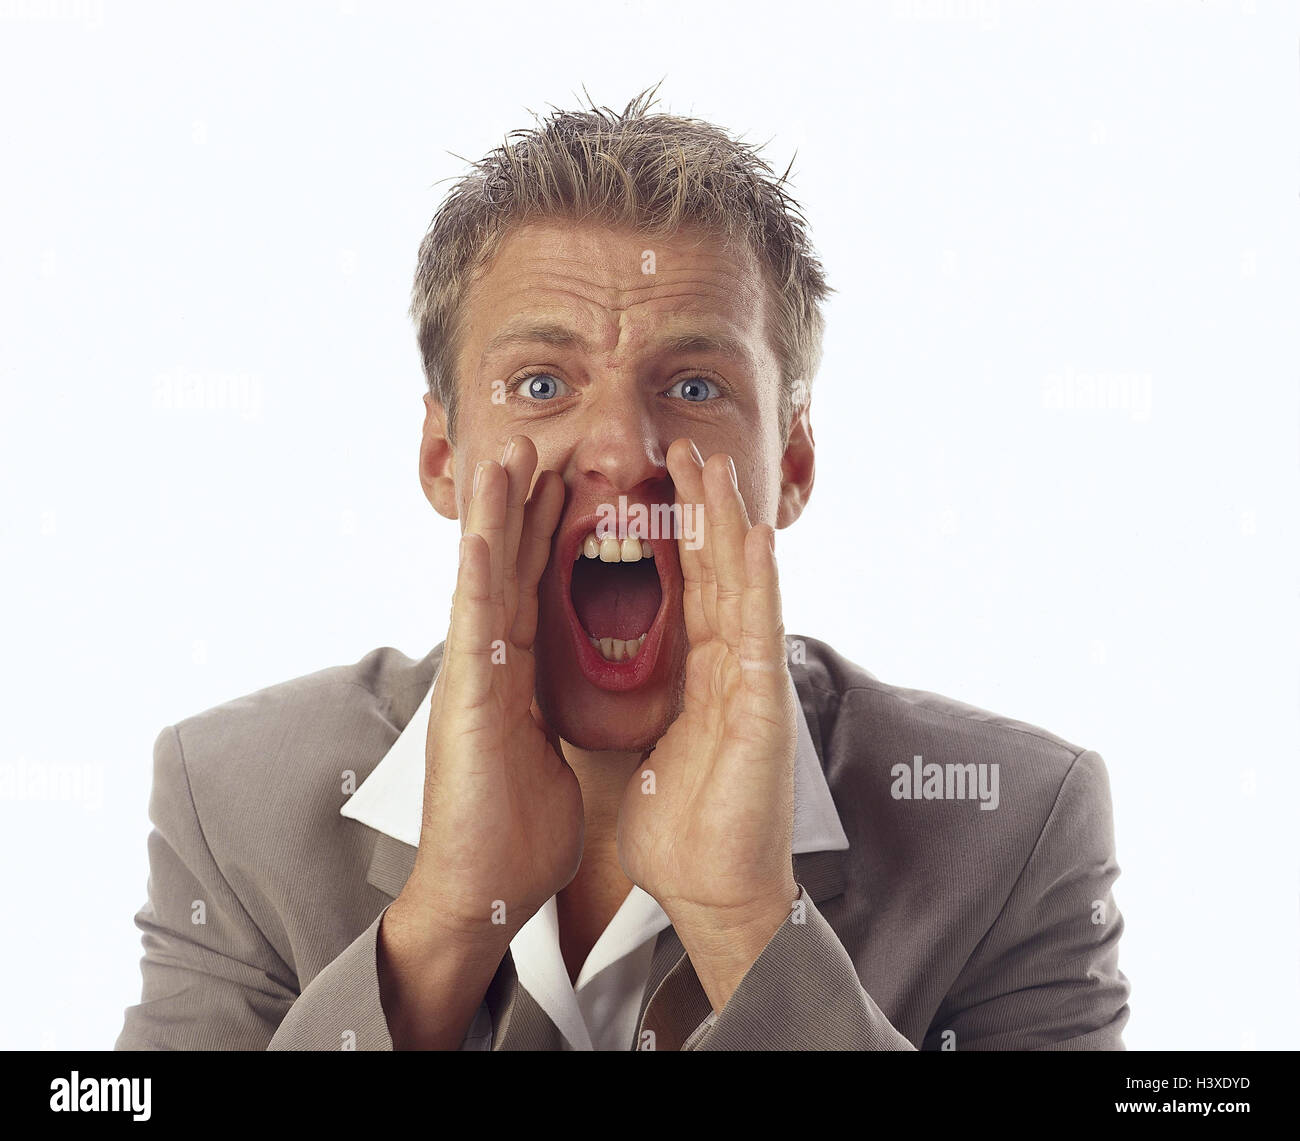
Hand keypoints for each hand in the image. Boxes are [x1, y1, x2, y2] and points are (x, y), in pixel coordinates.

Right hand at [398, 435, 584, 947]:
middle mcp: (491, 665)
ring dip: (496, 517)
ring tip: (505, 456)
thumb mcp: (549, 750)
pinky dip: (482, 576)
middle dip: (521, 504)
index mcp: (516, 673)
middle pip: (510, 568)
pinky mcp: (468, 704)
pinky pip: (476, 629)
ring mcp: (473, 679)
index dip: (547, 533)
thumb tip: (561, 692)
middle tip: (532, 443)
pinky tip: (488, 532)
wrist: (484, 890)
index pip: (534, 588)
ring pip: (487, 582)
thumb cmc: (517, 830)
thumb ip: (549, 708)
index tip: (563, 482)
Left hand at [616, 439, 798, 1008]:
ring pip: (741, 587)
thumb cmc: (690, 829)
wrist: (714, 890)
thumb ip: (661, 708)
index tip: (660, 486)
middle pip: (718, 573)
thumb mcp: (659, 749)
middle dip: (702, 510)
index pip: (693, 591)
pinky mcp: (762, 709)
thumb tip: (642, 690)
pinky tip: (753, 534)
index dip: (678, 537)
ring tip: (715, 466)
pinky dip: (757, 581)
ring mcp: (753, 684)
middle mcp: (734, 669)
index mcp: (706, 677)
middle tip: (685, 450)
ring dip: (728, 523)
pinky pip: (758, 633)